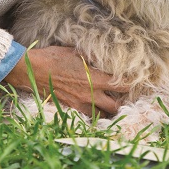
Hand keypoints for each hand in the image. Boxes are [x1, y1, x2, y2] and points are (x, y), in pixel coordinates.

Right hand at [3, 46, 128, 117]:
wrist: (32, 71)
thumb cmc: (53, 57)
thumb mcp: (75, 51)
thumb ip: (91, 57)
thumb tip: (101, 56)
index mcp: (95, 78)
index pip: (122, 85)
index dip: (131, 84)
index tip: (136, 81)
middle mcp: (90, 94)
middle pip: (115, 106)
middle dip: (121, 103)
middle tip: (123, 97)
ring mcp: (80, 104)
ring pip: (102, 115)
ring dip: (107, 111)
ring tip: (109, 105)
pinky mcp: (70, 109)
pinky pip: (87, 117)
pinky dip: (93, 114)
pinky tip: (93, 108)